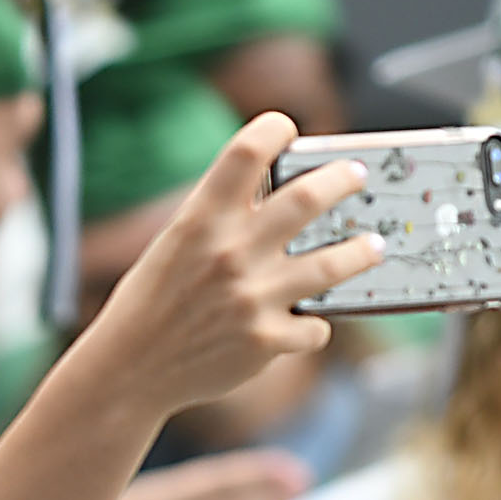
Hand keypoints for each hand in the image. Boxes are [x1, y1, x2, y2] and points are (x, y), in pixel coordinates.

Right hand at [77, 112, 381, 422]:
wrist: (129, 370)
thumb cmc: (153, 302)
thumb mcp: (175, 246)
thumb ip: (220, 219)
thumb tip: (278, 194)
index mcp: (200, 220)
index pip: (247, 150)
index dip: (275, 129)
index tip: (288, 131)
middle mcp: (230, 252)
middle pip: (309, 196)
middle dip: (344, 179)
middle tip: (355, 176)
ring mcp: (252, 298)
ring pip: (335, 263)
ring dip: (362, 251)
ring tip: (372, 246)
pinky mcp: (266, 340)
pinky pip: (316, 327)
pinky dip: (313, 325)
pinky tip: (305, 323)